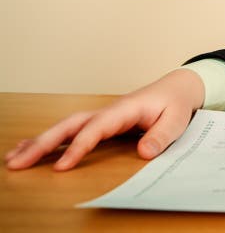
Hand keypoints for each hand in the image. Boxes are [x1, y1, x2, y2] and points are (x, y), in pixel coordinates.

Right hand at [4, 69, 204, 170]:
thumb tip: (144, 152)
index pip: (96, 128)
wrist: (178, 88)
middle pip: (70, 125)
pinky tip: (31, 149)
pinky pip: (72, 131)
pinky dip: (51, 139)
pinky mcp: (103, 122)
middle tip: (18, 162)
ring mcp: (103, 116)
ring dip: (40, 142)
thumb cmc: (176, 103)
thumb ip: (162, 135)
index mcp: (125, 109)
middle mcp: (109, 110)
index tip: (61, 166)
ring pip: (66, 127)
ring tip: (14, 158)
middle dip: (44, 143)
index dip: (78, 147)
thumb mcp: (177, 119)